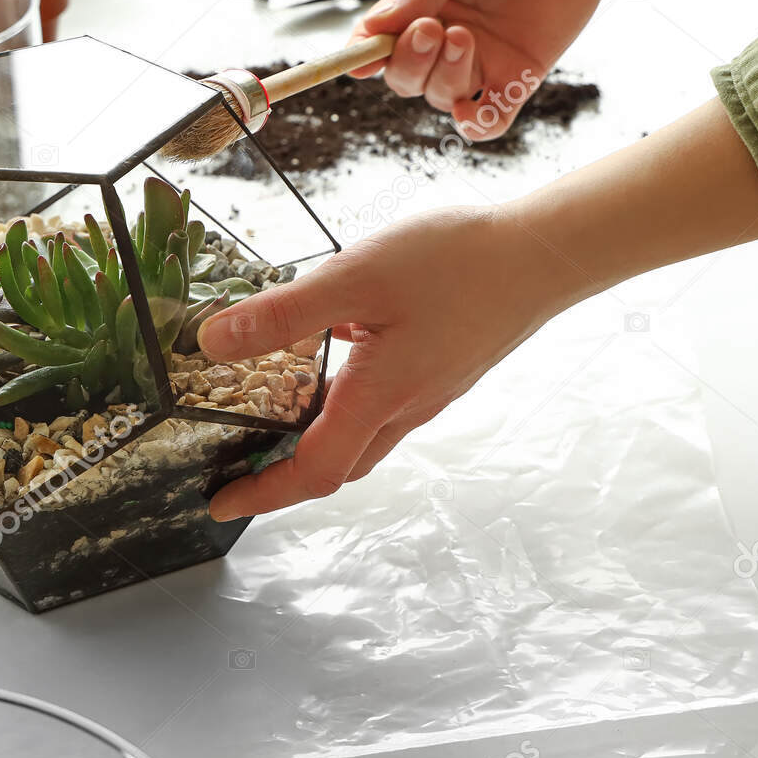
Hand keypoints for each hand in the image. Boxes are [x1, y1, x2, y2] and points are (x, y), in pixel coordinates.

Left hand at [197, 99, 757, 520]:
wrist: (544, 253)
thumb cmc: (459, 262)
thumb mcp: (357, 276)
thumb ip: (286, 312)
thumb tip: (213, 343)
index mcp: (378, 396)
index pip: (312, 471)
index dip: (260, 494)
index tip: (219, 504)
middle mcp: (406, 408)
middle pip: (339, 467)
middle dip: (284, 480)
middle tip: (239, 473)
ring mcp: (431, 393)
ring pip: (365, 439)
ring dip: (317, 446)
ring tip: (274, 425)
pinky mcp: (446, 371)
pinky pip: (387, 409)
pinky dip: (348, 410)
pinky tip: (338, 365)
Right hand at [351, 0, 735, 140]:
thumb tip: (375, 29)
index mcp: (416, 8)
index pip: (375, 45)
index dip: (360, 57)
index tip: (361, 56)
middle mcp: (440, 42)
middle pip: (404, 78)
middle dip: (408, 62)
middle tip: (432, 28)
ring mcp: (478, 64)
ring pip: (440, 96)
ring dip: (444, 75)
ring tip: (464, 35)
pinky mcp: (515, 80)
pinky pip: (487, 121)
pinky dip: (476, 125)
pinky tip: (474, 112)